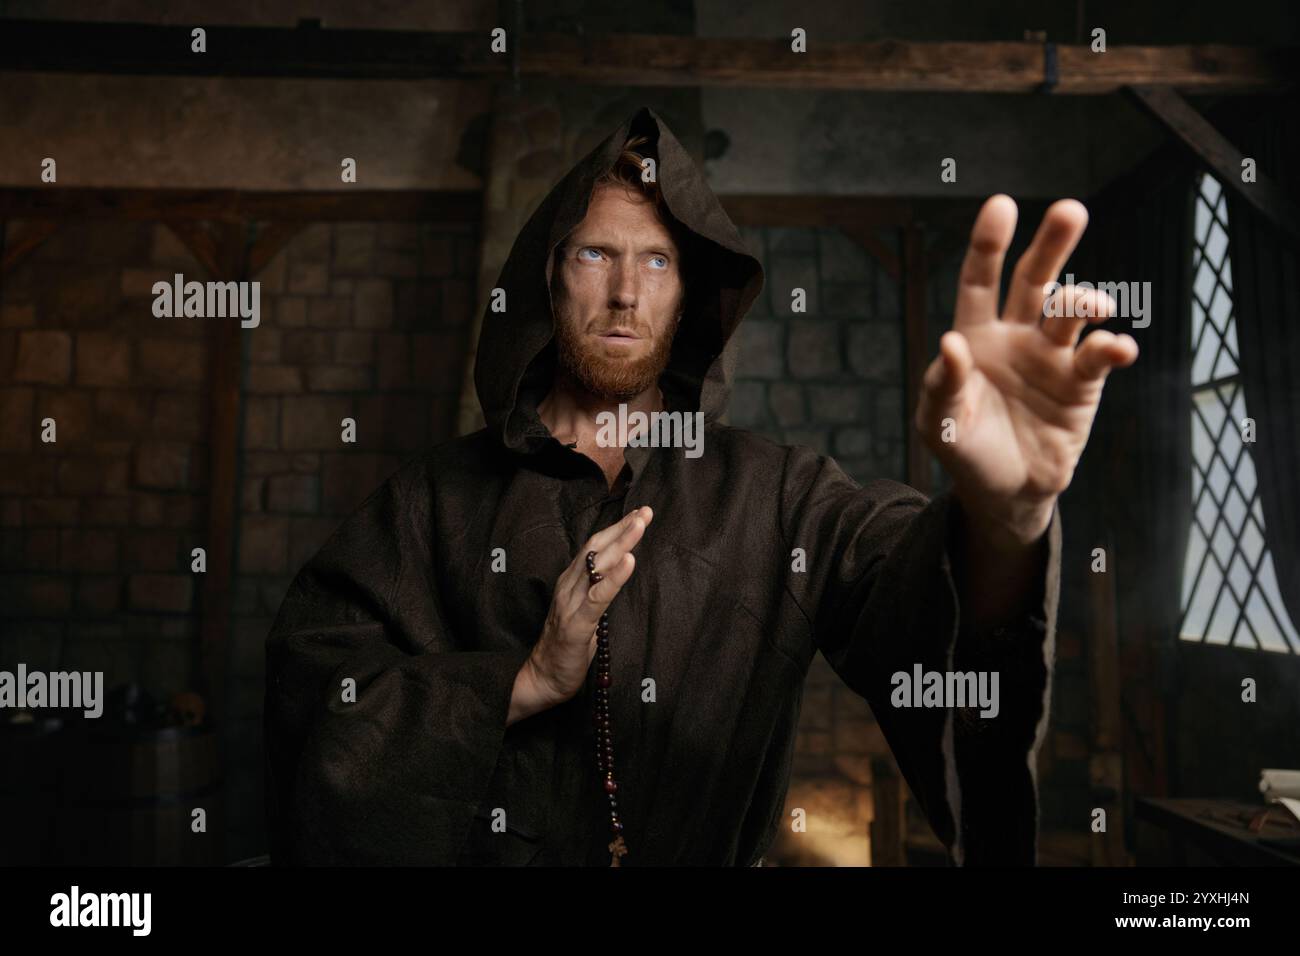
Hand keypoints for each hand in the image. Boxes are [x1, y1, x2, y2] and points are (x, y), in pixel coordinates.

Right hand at [509, 506, 652, 724]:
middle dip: (622, 528)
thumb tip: (621, 572)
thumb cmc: (568, 644)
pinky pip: (598, 597)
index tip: (639, 513)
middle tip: (645, 511)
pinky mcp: (576, 624)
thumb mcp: (586, 610)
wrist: (544, 677)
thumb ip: (598, 589)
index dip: (616, 528)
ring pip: (597, 566)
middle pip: (596, 549)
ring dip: (621, 544)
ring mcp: (571, 603)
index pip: (595, 547)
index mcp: (571, 581)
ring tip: (639, 525)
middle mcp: (569, 586)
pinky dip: (614, 577)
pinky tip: (629, 562)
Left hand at [914, 195, 1138, 549]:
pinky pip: (1099, 358)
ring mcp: (1052, 357)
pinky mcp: (1082, 386)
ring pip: (1071, 312)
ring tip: (1090, 304)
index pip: (980, 282)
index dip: (989, 244)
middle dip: (1052, 245)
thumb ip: (944, 383)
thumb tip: (951, 343)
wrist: (1004, 493)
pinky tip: (1116, 348)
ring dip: (1084, 300)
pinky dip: (1112, 349)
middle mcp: (1017, 337)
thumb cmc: (966, 450)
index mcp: (976, 337)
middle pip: (1035, 281)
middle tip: (1070, 209)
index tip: (1002, 205)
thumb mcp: (940, 422)